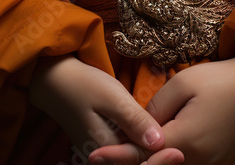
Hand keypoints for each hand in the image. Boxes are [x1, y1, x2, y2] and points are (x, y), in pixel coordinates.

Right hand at [29, 54, 184, 164]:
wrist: (56, 79)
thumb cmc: (83, 84)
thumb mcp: (111, 97)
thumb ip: (134, 120)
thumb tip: (160, 142)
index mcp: (105, 150)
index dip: (160, 162)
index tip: (178, 153)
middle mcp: (102, 158)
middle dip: (156, 162)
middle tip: (179, 154)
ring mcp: (101, 153)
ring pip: (129, 161)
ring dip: (149, 157)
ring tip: (171, 149)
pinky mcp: (103, 144)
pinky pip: (124, 154)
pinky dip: (139, 151)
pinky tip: (153, 142)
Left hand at [88, 38, 234, 164]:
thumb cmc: (221, 79)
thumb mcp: (183, 83)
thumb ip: (156, 108)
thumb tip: (139, 125)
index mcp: (184, 142)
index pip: (141, 155)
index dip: (115, 156)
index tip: (92, 155)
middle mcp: (196, 162)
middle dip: (131, 160)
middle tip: (106, 152)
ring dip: (149, 160)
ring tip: (128, 145)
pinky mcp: (218, 163)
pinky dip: (168, 159)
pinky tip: (157, 146)